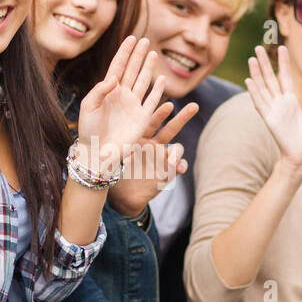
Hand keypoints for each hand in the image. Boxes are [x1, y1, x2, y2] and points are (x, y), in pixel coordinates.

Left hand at [76, 36, 166, 175]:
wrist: (97, 152)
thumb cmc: (89, 130)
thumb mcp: (89, 107)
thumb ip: (99, 90)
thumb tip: (114, 77)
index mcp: (108, 91)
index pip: (118, 67)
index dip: (124, 52)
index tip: (131, 38)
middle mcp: (122, 95)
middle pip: (132, 70)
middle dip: (138, 55)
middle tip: (144, 39)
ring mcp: (133, 106)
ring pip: (143, 82)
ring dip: (148, 68)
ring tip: (152, 53)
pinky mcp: (142, 118)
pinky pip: (152, 101)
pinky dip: (157, 91)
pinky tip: (161, 79)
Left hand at [106, 99, 198, 216]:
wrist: (122, 196)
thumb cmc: (113, 173)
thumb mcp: (110, 155)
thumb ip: (110, 145)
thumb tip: (107, 138)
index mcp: (140, 137)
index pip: (152, 121)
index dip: (161, 113)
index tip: (168, 105)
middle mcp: (153, 145)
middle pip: (171, 128)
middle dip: (183, 117)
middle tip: (194, 106)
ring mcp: (162, 159)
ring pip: (177, 148)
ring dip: (178, 151)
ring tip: (174, 160)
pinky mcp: (167, 172)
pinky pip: (177, 167)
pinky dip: (180, 167)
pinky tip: (179, 168)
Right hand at [245, 45, 301, 175]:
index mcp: (291, 101)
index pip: (285, 77)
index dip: (283, 63)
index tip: (282, 48)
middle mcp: (280, 103)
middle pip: (270, 79)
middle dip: (265, 64)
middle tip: (258, 47)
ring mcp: (273, 110)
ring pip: (262, 88)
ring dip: (256, 73)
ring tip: (252, 58)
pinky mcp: (269, 119)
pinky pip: (260, 103)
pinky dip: (254, 92)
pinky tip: (249, 80)